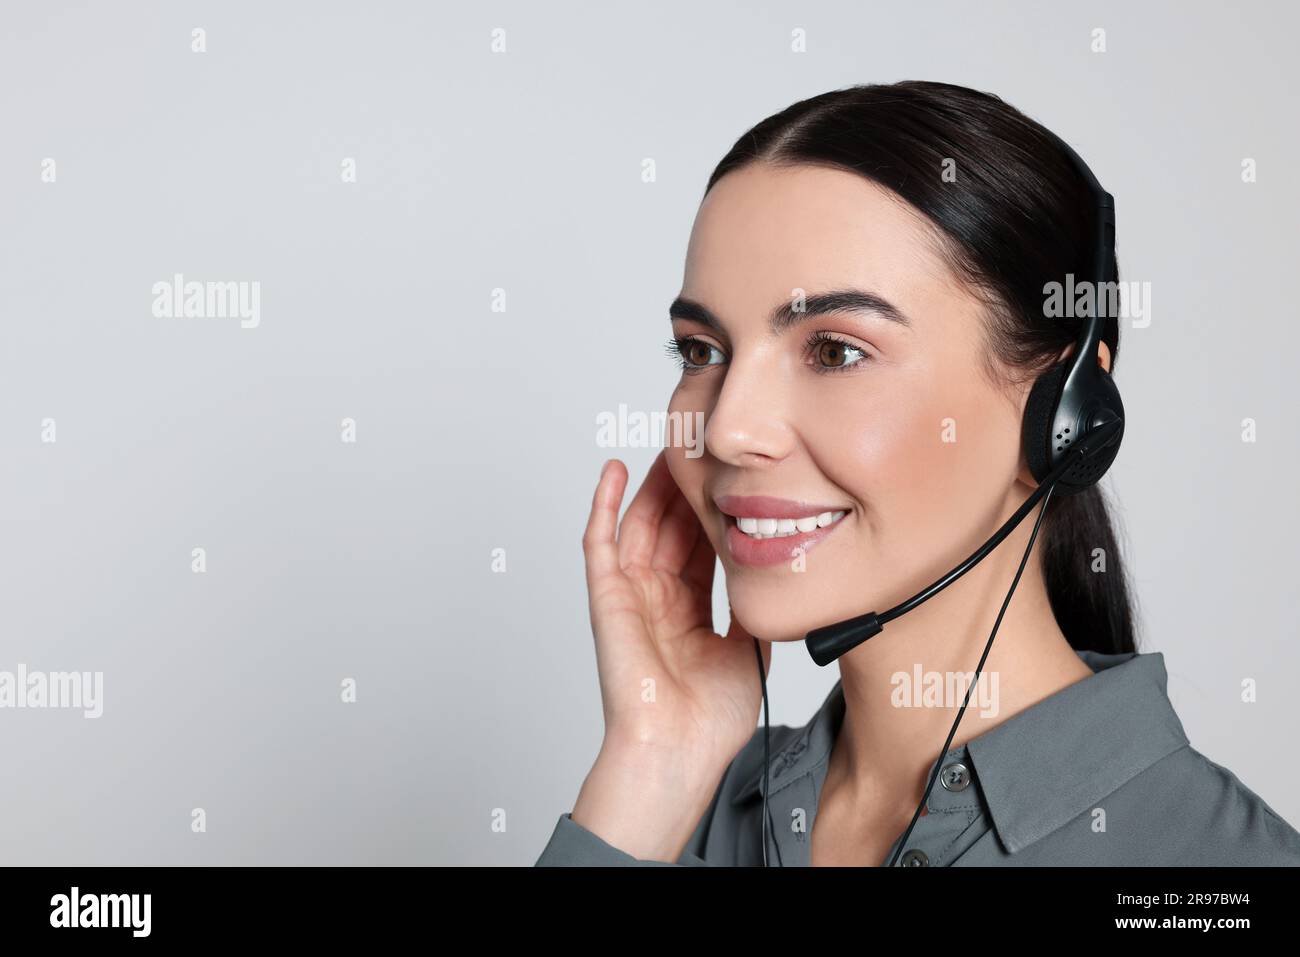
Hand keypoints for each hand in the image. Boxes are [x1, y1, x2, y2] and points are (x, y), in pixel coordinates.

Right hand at [570, 450, 769, 859]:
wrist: (679, 750)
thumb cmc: (708, 719)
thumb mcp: (747, 650)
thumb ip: (751, 610)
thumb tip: (774, 574)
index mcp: (688, 611)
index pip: (700, 544)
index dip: (713, 509)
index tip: (730, 474)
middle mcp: (657, 598)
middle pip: (670, 527)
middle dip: (685, 486)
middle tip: (701, 444)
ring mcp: (630, 596)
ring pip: (639, 524)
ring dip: (652, 485)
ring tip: (669, 444)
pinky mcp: (607, 598)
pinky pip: (599, 543)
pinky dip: (603, 505)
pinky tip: (614, 470)